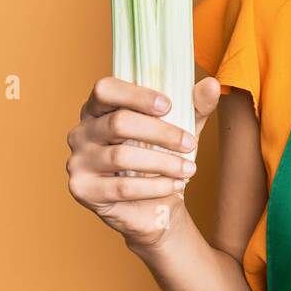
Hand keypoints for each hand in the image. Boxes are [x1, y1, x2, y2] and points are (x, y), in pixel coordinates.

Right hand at [65, 75, 220, 249]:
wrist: (154, 206)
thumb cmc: (162, 158)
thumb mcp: (182, 128)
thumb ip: (195, 106)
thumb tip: (212, 85)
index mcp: (98, 108)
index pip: (106, 89)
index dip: (136, 94)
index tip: (169, 105)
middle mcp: (81, 132)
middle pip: (119, 122)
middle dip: (161, 133)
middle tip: (189, 143)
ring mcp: (77, 161)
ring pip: (121, 156)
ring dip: (163, 162)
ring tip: (189, 169)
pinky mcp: (82, 190)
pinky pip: (121, 187)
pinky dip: (154, 186)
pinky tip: (174, 185)